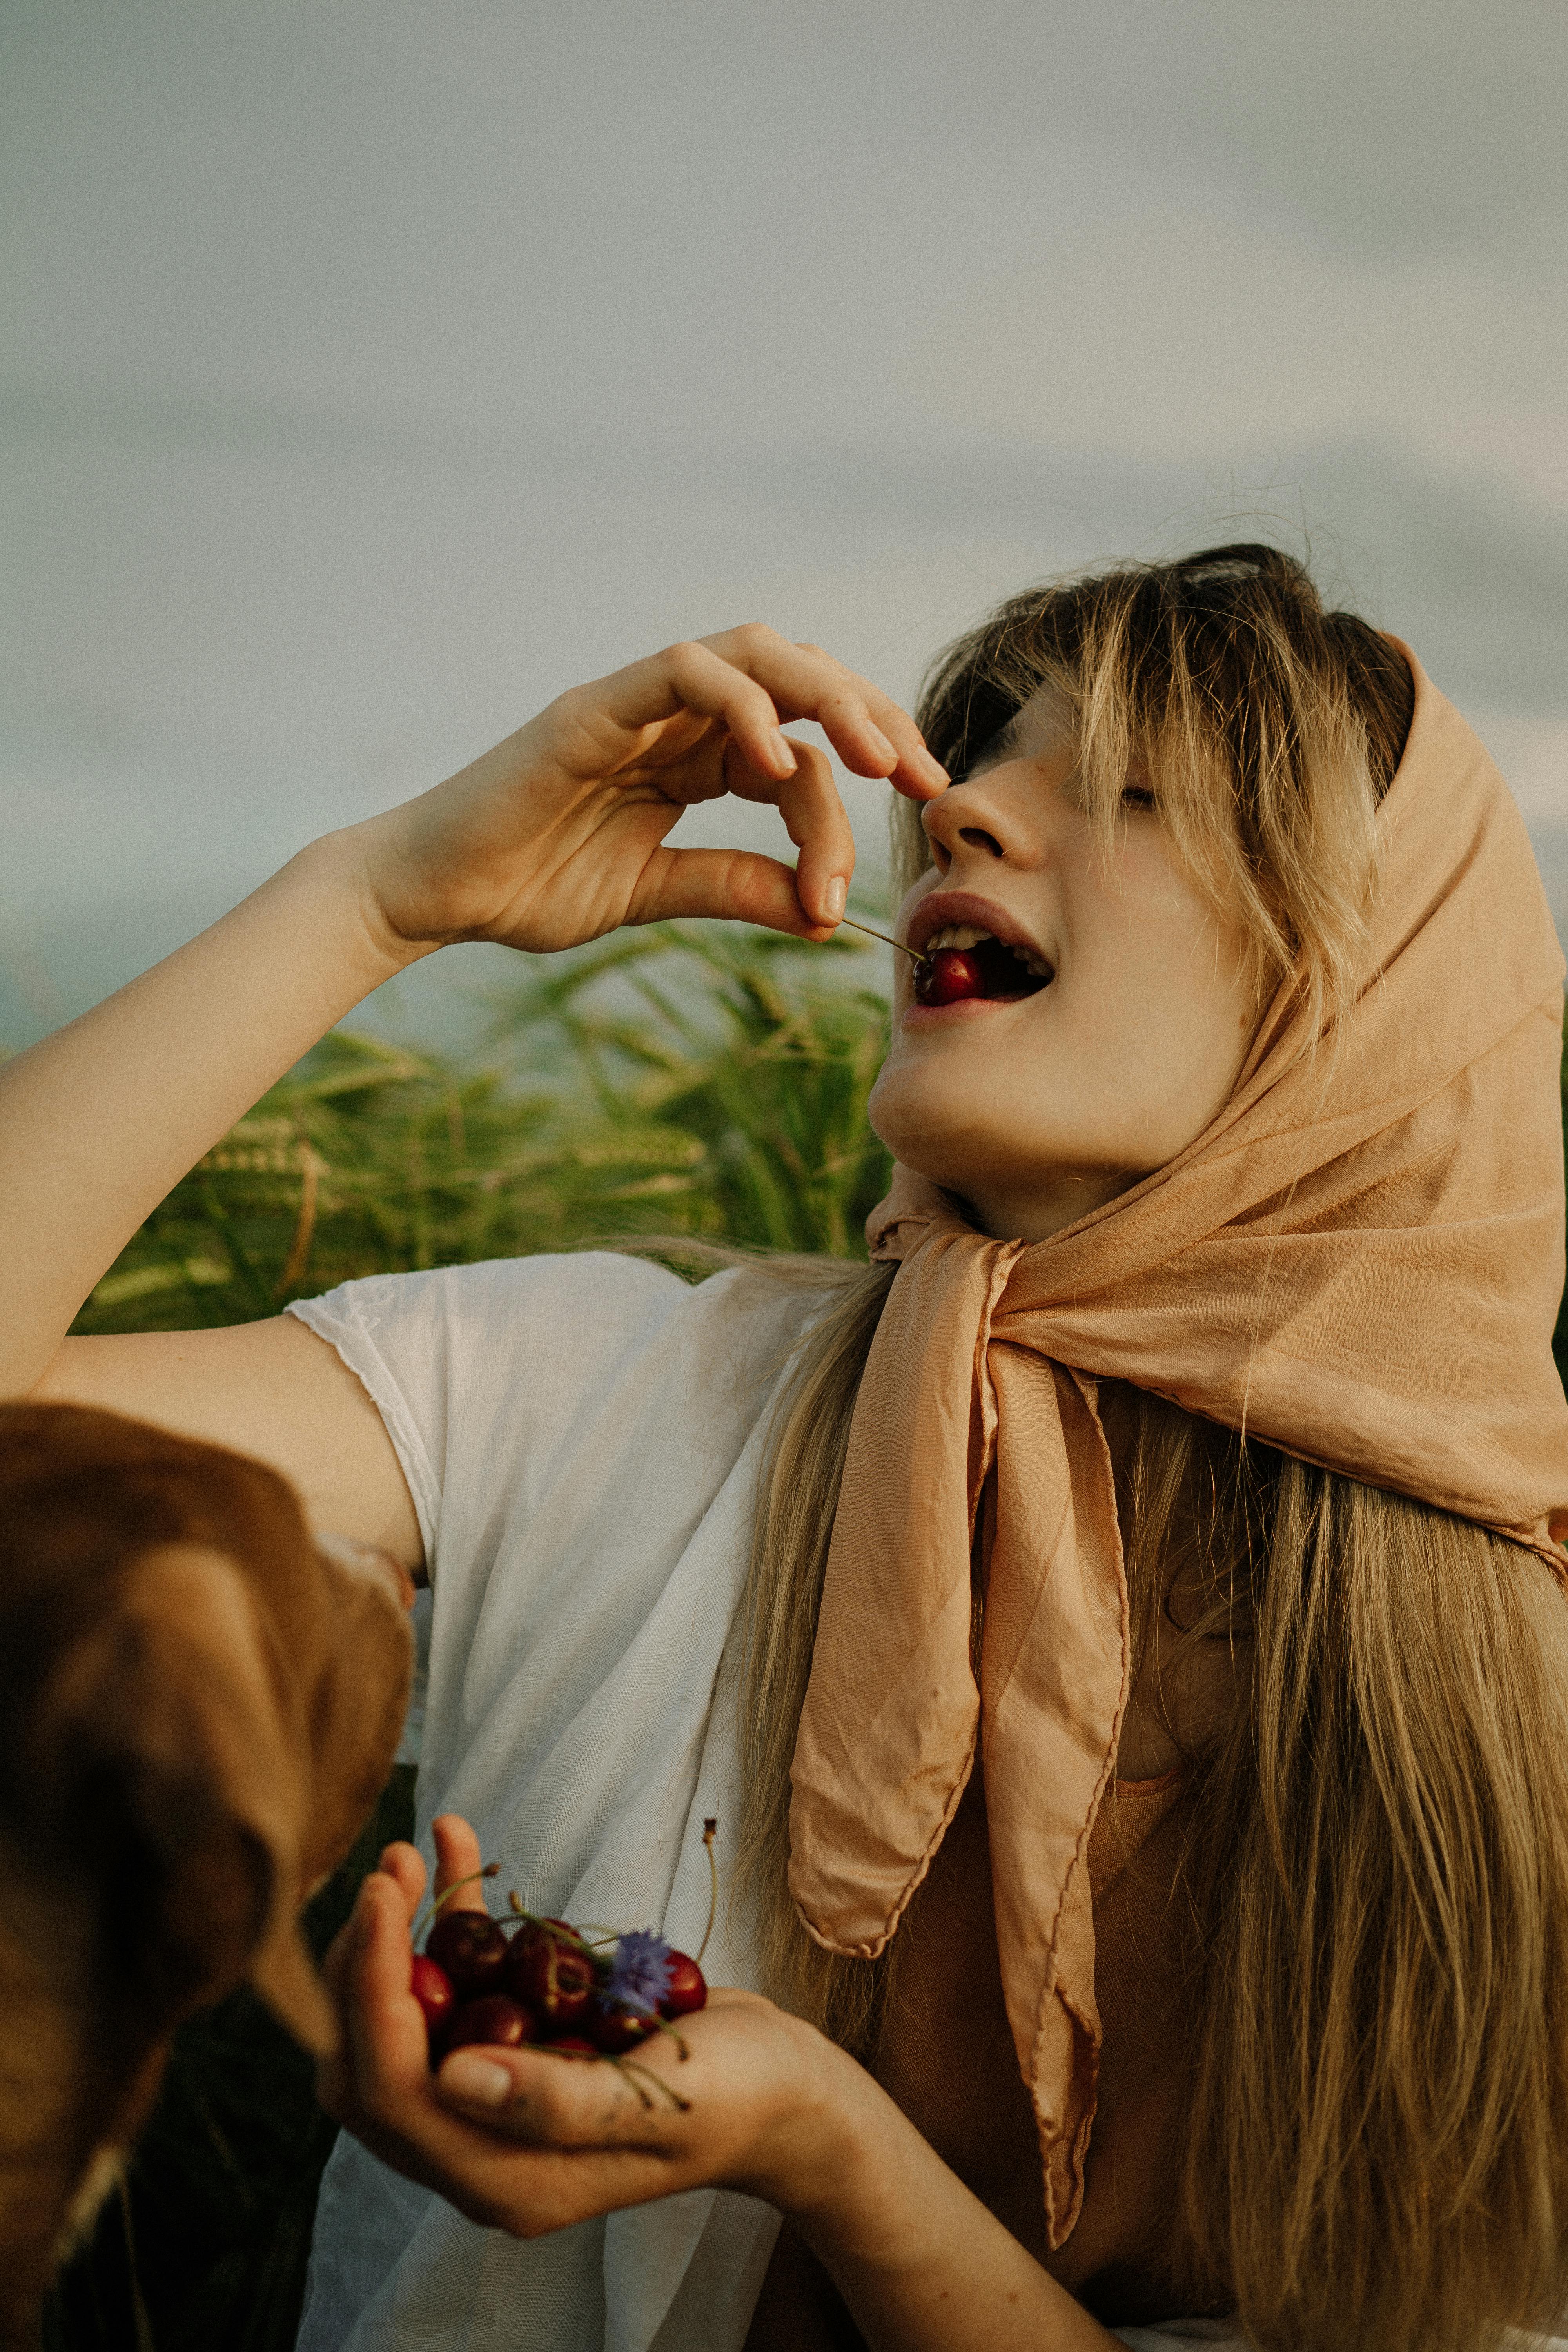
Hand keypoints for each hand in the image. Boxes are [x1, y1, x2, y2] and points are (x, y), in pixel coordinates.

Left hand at [316, 1815, 852, 2238]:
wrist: (787, 2088)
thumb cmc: (740, 2095)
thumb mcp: (664, 2097)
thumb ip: (557, 2100)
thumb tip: (451, 2075)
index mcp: (505, 2180)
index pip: (392, 2091)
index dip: (370, 1992)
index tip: (382, 1895)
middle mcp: (480, 2150)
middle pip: (370, 2062)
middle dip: (366, 1963)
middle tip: (391, 1870)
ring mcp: (492, 2104)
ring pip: (398, 2024)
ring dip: (394, 1939)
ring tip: (411, 1853)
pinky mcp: (512, 2054)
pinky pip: (451, 1991)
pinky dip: (445, 1924)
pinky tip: (456, 1847)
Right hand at [354, 626, 947, 954]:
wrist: (435, 894)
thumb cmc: (530, 887)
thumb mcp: (659, 894)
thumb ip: (735, 887)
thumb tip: (824, 912)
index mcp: (694, 756)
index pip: (801, 742)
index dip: (862, 775)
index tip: (913, 817)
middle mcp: (675, 716)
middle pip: (800, 676)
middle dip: (873, 715)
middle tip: (922, 776)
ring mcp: (635, 703)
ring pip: (756, 653)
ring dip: (828, 697)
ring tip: (872, 759)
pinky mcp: (594, 706)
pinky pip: (684, 671)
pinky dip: (743, 701)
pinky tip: (774, 758)